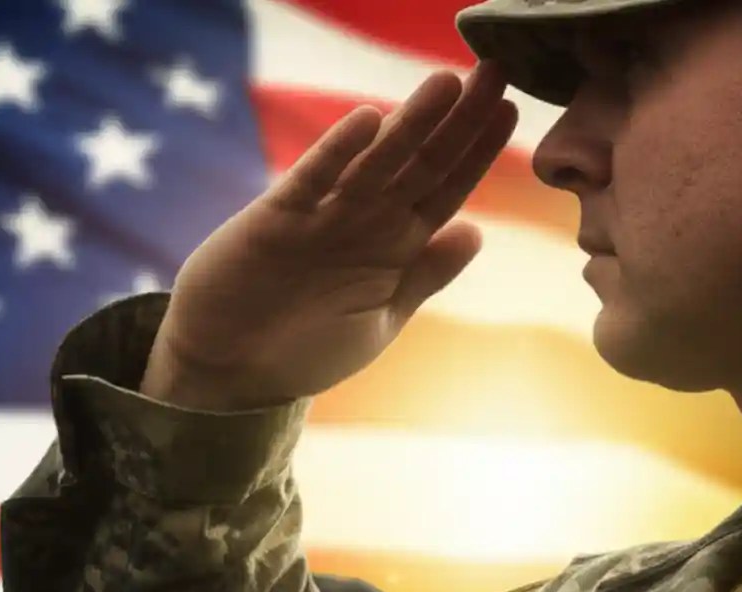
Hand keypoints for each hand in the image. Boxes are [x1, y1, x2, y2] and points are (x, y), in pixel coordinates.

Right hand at [142, 63, 517, 410]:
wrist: (230, 369)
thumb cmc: (306, 350)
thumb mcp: (379, 322)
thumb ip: (424, 277)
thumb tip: (477, 232)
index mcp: (394, 247)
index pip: (446, 189)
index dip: (478, 152)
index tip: (511, 112)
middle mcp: (364, 221)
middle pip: (421, 163)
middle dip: (458, 121)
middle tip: (495, 72)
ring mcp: (322, 215)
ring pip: (376, 162)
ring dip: (410, 123)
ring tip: (446, 83)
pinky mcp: (277, 218)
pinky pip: (313, 180)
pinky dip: (338, 153)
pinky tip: (368, 121)